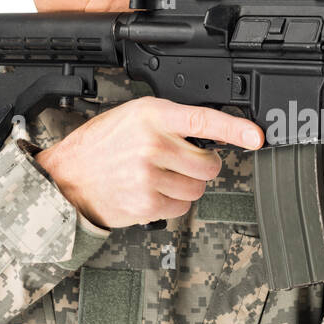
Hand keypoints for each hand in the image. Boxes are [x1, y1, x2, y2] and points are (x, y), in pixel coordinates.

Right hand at [37, 97, 263, 228]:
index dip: (235, 128)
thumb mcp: (133, 117)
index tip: (256, 136)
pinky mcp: (147, 203)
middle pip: (208, 164)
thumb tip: (212, 134)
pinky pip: (182, 208)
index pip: (203, 119)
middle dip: (201, 166)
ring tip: (159, 178)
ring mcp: (150, 176)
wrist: (66, 177)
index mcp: (152, 115)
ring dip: (186, 187)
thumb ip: (170, 122)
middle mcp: (153, 144)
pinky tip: (151, 193)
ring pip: (198, 189)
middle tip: (179, 163)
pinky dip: (172, 204)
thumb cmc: (100, 145)